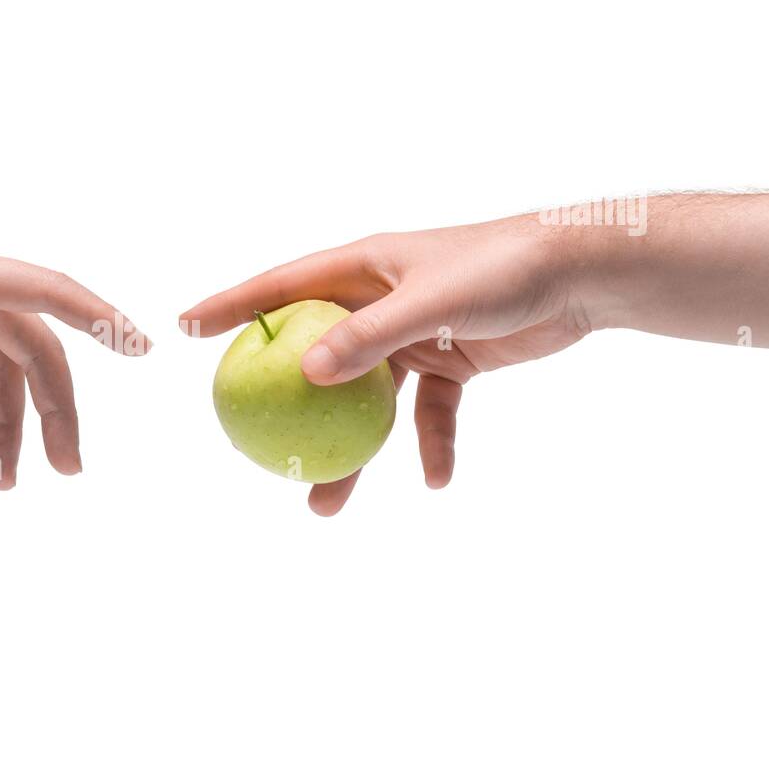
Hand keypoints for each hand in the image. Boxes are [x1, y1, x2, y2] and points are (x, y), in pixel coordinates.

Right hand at [180, 216, 589, 513]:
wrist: (583, 273)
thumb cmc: (504, 267)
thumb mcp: (431, 302)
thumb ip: (369, 336)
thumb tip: (305, 373)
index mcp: (363, 268)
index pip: (282, 287)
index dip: (231, 308)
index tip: (185, 328)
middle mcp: (378, 300)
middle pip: (314, 356)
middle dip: (283, 401)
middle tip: (251, 443)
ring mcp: (412, 334)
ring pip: (365, 399)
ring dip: (351, 449)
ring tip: (326, 500)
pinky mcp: (450, 361)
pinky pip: (426, 413)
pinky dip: (429, 444)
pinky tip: (436, 480)